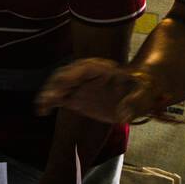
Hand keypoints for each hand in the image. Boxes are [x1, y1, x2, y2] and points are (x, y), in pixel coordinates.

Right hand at [37, 58, 161, 123]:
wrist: (137, 92)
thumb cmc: (142, 89)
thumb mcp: (142, 94)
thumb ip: (132, 103)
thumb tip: (122, 115)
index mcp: (101, 68)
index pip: (83, 69)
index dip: (72, 76)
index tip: (67, 85)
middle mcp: (85, 74)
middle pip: (66, 75)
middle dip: (57, 85)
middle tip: (51, 99)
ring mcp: (78, 84)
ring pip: (58, 85)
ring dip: (49, 94)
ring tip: (42, 106)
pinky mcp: (74, 96)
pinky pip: (58, 97)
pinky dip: (48, 102)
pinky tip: (42, 111)